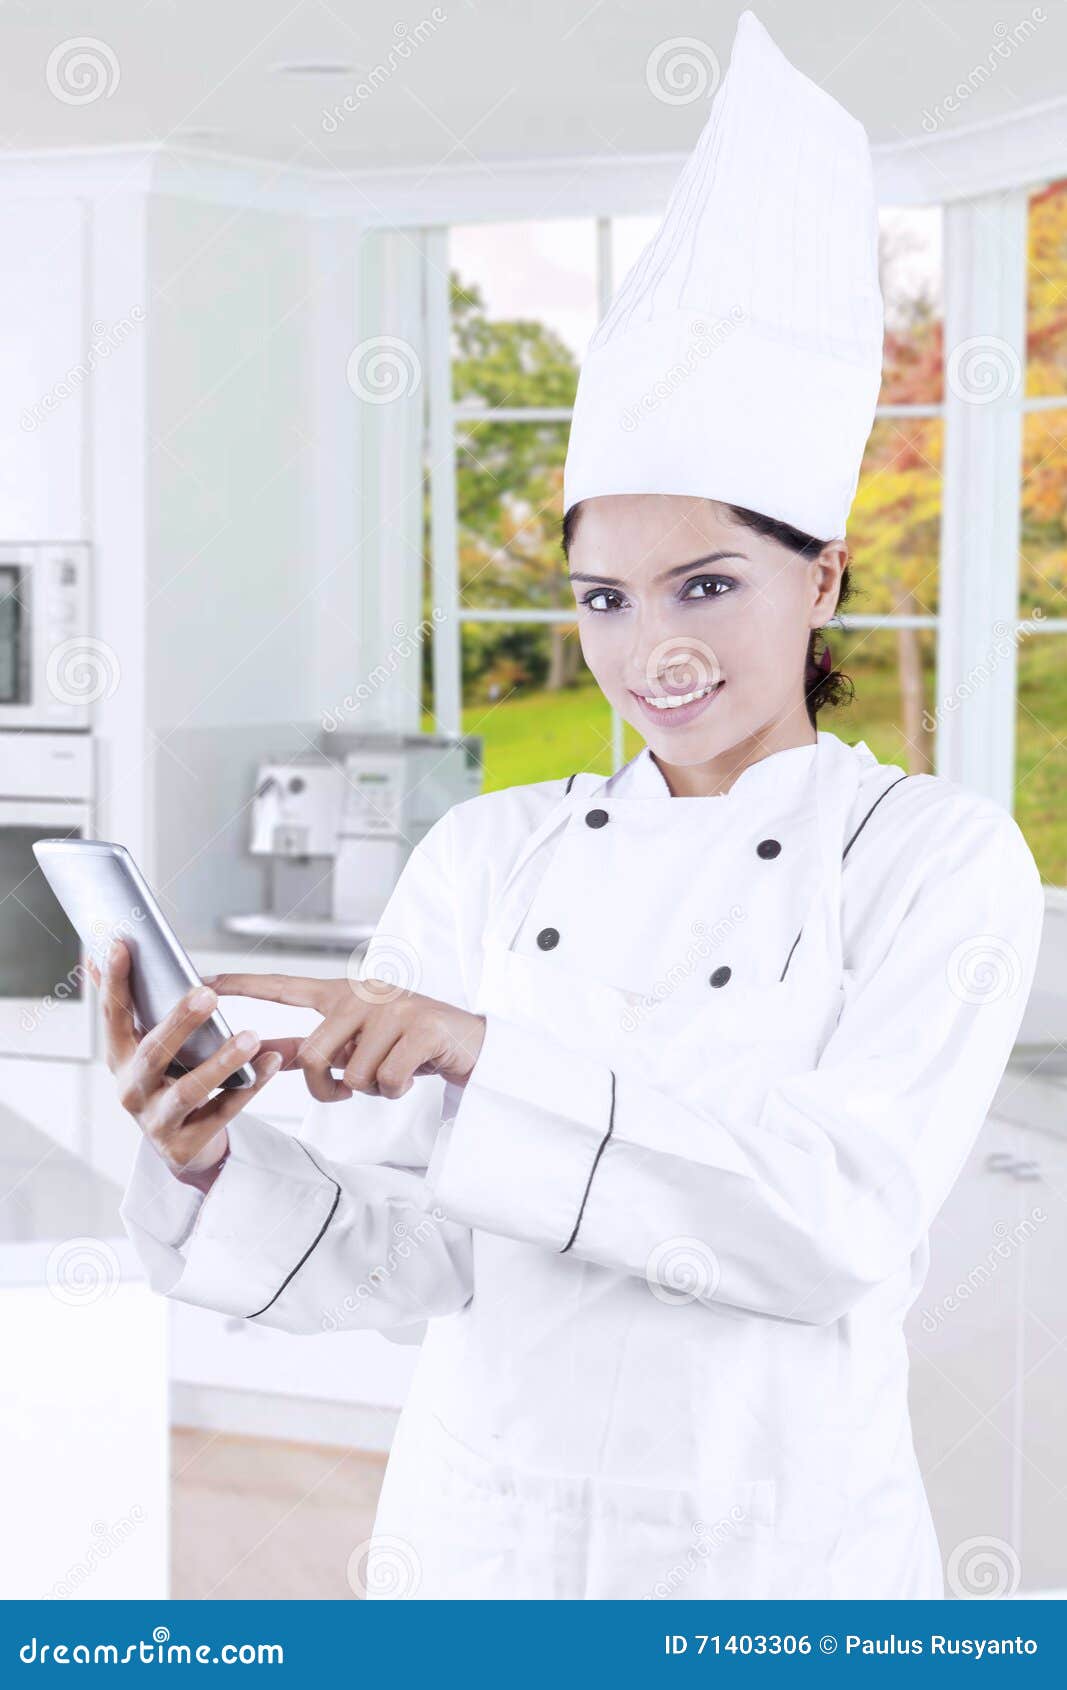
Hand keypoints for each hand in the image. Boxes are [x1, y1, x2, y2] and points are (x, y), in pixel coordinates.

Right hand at [89, 939, 286, 1191]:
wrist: (181, 1146)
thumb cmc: (165, 1082)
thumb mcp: (141, 1046)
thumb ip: (125, 1004)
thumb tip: (98, 954)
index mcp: (119, 1059)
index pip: (113, 1016)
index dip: (115, 982)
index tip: (123, 945)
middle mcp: (131, 1090)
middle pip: (152, 1055)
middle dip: (178, 1024)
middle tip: (207, 995)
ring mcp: (157, 1121)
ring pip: (188, 1091)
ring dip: (220, 1061)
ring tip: (250, 1037)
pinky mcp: (185, 1145)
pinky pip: (223, 1112)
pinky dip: (248, 1087)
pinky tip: (269, 1063)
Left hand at [199, 970, 486, 1103]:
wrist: (471, 1042)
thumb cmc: (410, 1043)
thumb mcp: (361, 1038)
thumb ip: (318, 1044)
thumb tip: (270, 1056)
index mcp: (342, 994)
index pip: (283, 986)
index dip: (241, 985)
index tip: (201, 983)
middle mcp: (362, 995)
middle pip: (314, 1056)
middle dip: (328, 1089)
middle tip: (349, 1090)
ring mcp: (392, 1009)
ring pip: (352, 1074)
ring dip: (370, 1090)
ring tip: (391, 1072)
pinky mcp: (420, 1028)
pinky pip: (386, 1082)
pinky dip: (396, 1091)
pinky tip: (413, 1074)